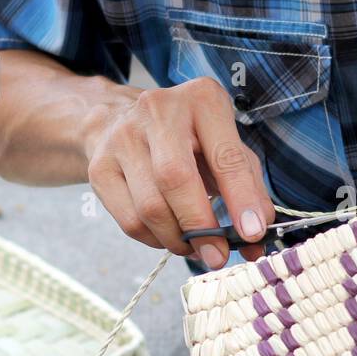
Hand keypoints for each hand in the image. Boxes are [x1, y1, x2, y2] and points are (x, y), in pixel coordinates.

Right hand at [82, 77, 274, 265]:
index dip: (240, 198)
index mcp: (202, 101)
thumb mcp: (227, 149)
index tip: (252, 232)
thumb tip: (257, 237)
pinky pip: (129, 220)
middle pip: (176, 179)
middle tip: (217, 255)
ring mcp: (122, 138)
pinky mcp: (99, 167)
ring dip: (177, 238)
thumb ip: (249, 190)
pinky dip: (154, 239)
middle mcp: (158, 111)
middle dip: (201, 226)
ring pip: (150, 207)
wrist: (123, 121)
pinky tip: (168, 235)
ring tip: (194, 245)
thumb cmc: (188, 139)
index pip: (224, 156)